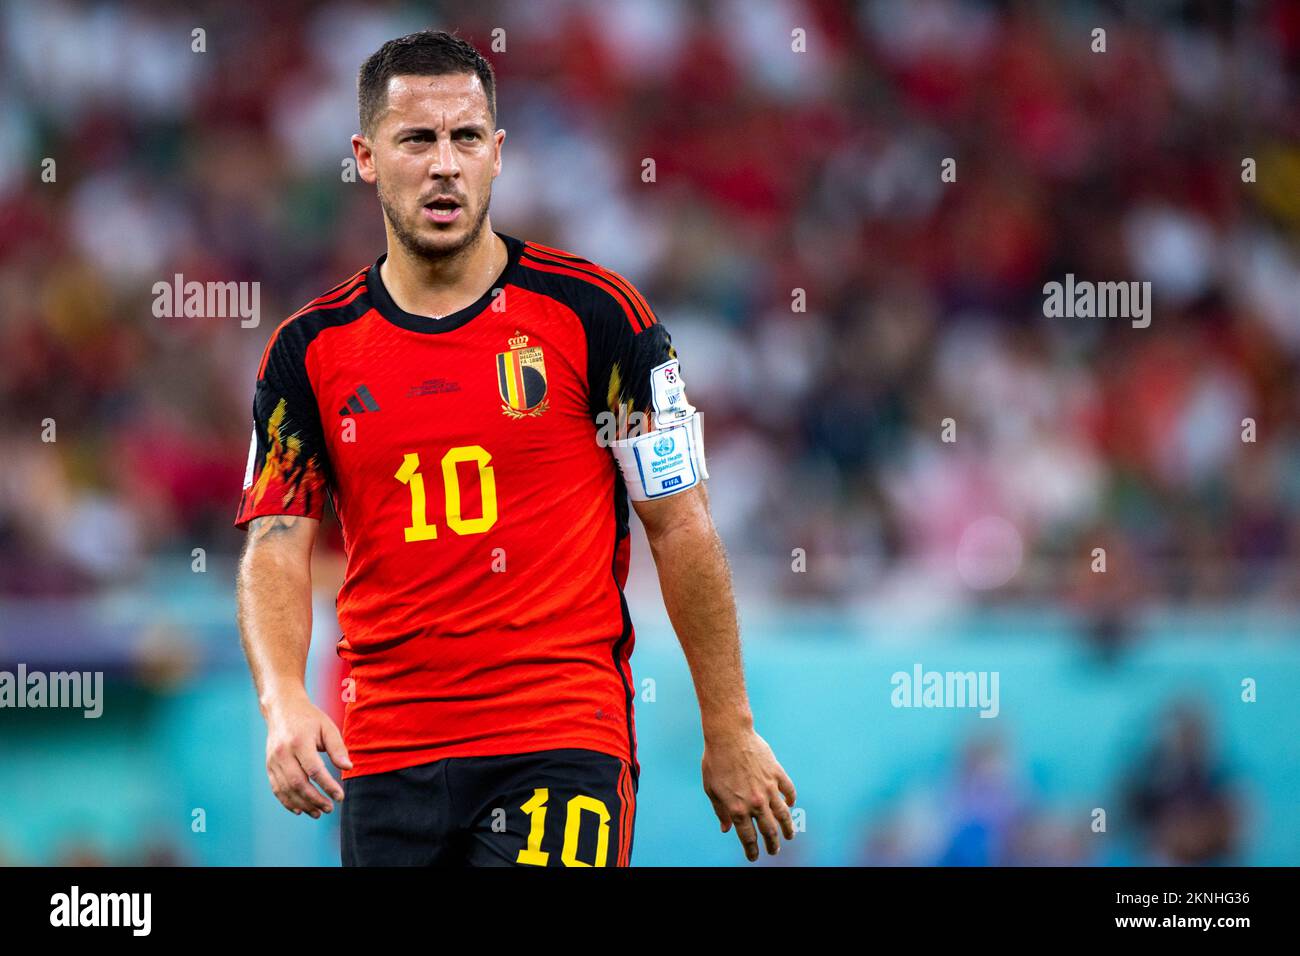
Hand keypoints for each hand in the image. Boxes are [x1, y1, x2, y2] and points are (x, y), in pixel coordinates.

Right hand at [264, 692, 351, 817]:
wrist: (282, 709)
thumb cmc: (310, 718)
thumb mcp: (327, 727)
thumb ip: (338, 748)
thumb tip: (348, 768)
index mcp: (299, 741)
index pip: (314, 769)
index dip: (327, 785)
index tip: (340, 796)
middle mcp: (283, 753)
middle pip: (298, 783)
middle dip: (314, 799)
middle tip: (329, 808)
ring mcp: (273, 761)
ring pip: (286, 789)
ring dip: (303, 804)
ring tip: (318, 812)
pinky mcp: (269, 766)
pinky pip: (277, 789)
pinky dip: (288, 802)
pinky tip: (300, 810)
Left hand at [702, 728, 796, 861]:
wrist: (729, 735)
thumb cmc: (715, 761)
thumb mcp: (711, 789)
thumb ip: (720, 811)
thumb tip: (725, 829)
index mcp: (737, 808)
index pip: (748, 837)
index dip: (752, 850)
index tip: (754, 856)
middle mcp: (755, 802)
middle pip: (769, 830)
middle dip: (772, 845)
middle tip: (774, 851)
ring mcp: (768, 788)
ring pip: (783, 814)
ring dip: (788, 828)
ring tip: (790, 835)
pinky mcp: (776, 773)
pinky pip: (789, 790)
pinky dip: (791, 799)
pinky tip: (791, 805)